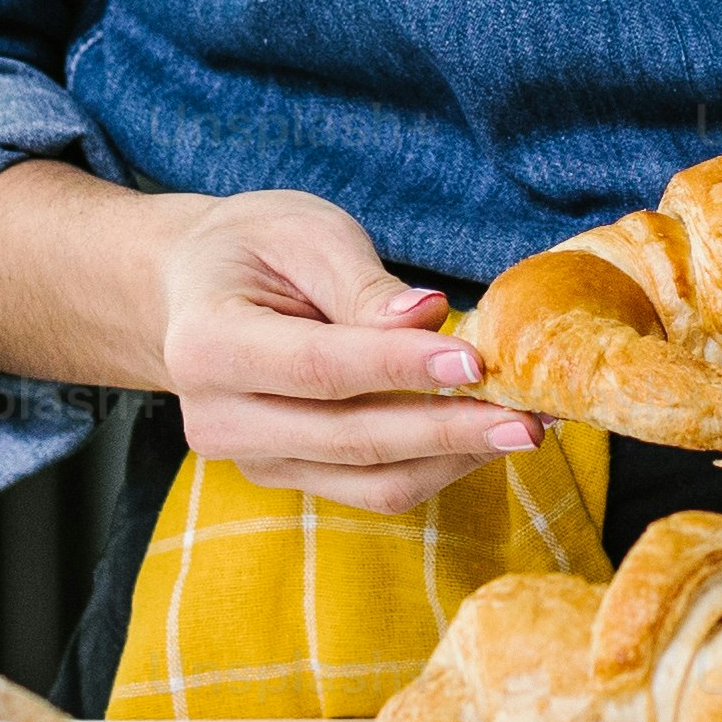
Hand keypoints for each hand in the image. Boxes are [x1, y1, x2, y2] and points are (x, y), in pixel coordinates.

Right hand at [149, 188, 538, 515]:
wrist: (192, 293)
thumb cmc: (253, 249)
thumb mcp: (302, 234)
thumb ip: (361, 284)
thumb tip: (427, 318)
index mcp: (206, 343)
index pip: (319, 367)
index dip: (400, 367)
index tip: (476, 358)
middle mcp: (219, 418)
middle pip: (350, 437)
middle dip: (448, 429)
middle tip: (529, 415)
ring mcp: (252, 459)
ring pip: (370, 480)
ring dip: (454, 458)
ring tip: (524, 425)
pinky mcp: (287, 476)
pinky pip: (373, 487)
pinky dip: (435, 464)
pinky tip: (483, 433)